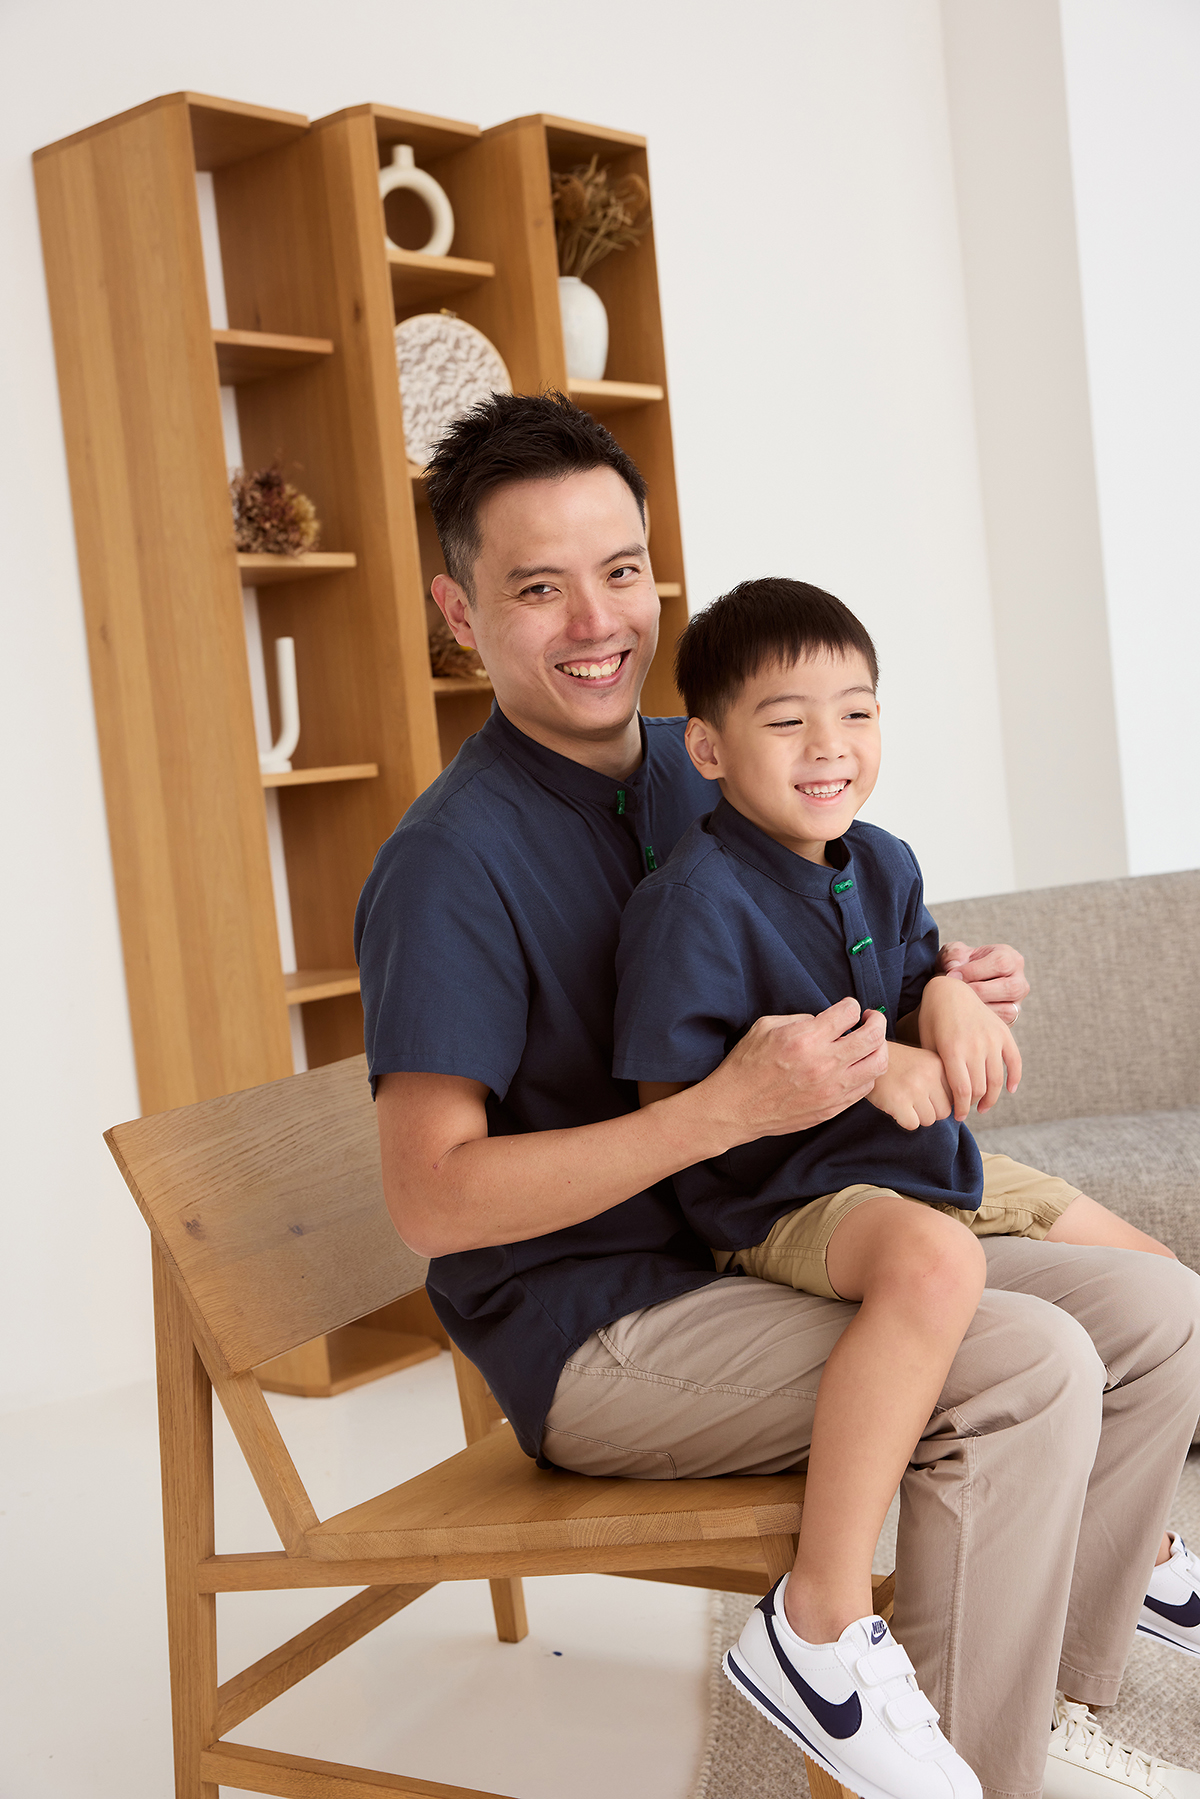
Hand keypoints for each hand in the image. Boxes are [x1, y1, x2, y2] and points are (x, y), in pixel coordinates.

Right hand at [708, 996, 888, 1142]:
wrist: (736, 1107)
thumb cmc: (747, 1065)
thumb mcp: (766, 1026)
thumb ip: (801, 1019)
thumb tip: (825, 1021)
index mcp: (806, 1039)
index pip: (849, 1013)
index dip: (851, 1006)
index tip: (847, 1009)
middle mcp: (824, 1064)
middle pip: (873, 1036)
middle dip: (876, 1021)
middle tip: (870, 1019)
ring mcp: (831, 1090)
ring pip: (878, 1064)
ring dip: (877, 1048)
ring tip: (868, 1043)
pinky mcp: (832, 1108)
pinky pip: (865, 1088)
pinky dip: (866, 1073)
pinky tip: (855, 1066)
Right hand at [865, 1040, 954, 1130]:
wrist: (865, 1058)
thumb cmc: (897, 1064)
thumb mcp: (924, 1061)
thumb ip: (943, 1079)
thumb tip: (960, 1108)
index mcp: (938, 1064)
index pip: (955, 1097)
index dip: (940, 1099)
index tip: (928, 1094)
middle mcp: (928, 1075)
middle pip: (944, 1112)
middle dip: (930, 1111)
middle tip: (915, 1100)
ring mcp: (913, 1088)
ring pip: (929, 1120)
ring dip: (917, 1116)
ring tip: (905, 1102)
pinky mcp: (897, 1101)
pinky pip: (912, 1125)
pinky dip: (904, 1120)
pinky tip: (896, 1107)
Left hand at [918, 975, 1021, 1118]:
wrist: (949, 991)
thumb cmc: (933, 1020)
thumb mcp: (928, 1044)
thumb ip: (938, 1070)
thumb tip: (944, 1099)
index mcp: (953, 1050)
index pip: (962, 1092)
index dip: (961, 1109)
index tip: (958, 1116)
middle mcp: (975, 1046)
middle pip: (980, 1089)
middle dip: (973, 1104)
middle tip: (967, 1110)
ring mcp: (992, 1039)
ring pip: (997, 1080)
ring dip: (991, 1098)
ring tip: (983, 1106)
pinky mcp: (1003, 1034)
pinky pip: (1015, 1062)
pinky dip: (1015, 1079)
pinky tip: (1009, 1090)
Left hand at [936, 940, 1028, 1026]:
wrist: (959, 982)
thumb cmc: (959, 965)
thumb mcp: (954, 954)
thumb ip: (953, 956)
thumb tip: (954, 969)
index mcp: (1009, 957)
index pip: (1001, 963)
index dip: (974, 970)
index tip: (952, 975)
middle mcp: (1019, 980)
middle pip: (1011, 988)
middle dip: (979, 991)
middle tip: (957, 991)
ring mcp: (1017, 1001)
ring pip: (1008, 1009)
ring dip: (980, 1007)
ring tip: (961, 1002)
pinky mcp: (1010, 1019)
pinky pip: (1001, 1024)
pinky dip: (981, 1020)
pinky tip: (966, 1012)